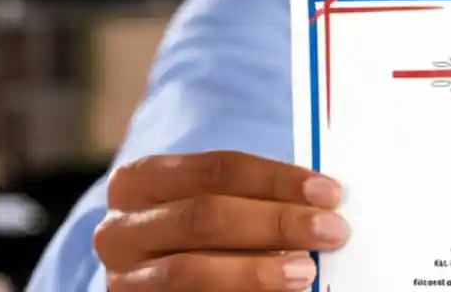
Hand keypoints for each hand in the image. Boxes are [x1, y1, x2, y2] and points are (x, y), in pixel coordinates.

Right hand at [94, 151, 347, 290]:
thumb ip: (253, 197)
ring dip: (257, 271)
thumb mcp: (213, 201)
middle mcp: (120, 230)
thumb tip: (322, 202)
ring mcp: (125, 279)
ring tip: (305, 270)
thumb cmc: (201, 230)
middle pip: (205, 218)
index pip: (216, 169)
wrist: (159, 277)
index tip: (328, 192)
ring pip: (192, 272)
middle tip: (330, 230)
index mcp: (138, 181)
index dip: (276, 179)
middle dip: (275, 222)